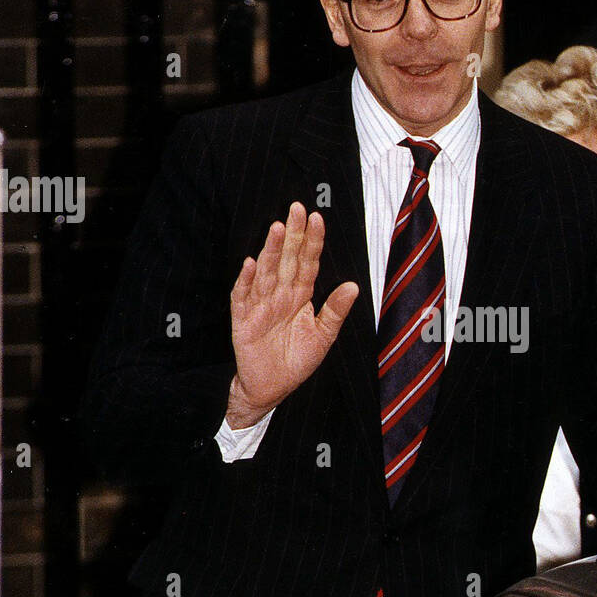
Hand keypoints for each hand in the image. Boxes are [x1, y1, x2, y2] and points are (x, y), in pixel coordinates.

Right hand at [227, 203, 358, 426]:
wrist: (270, 388)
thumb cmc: (296, 361)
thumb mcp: (323, 337)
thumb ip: (335, 311)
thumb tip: (353, 286)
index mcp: (300, 296)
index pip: (307, 263)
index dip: (312, 242)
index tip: (318, 218)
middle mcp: (280, 295)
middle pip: (286, 260)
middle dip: (292, 235)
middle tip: (297, 208)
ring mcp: (260, 305)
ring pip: (266, 272)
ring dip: (271, 251)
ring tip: (277, 229)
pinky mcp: (243, 320)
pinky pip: (243, 297)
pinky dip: (246, 281)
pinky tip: (251, 264)